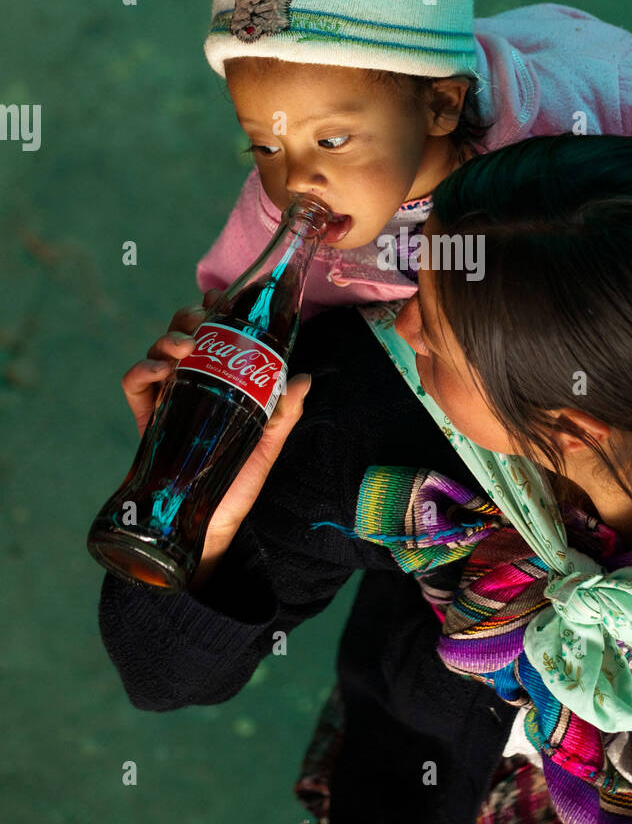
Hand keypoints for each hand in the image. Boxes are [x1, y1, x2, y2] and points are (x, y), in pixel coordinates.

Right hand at [120, 289, 311, 589]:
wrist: (208, 528)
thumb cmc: (237, 484)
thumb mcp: (267, 444)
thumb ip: (285, 414)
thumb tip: (305, 379)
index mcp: (221, 383)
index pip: (214, 336)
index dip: (214, 310)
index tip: (222, 295)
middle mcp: (191, 385)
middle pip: (182, 335)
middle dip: (189, 317)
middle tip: (203, 317)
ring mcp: (167, 401)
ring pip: (157, 352)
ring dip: (167, 339)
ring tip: (185, 346)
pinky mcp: (147, 422)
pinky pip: (135, 386)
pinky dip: (142, 371)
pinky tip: (158, 372)